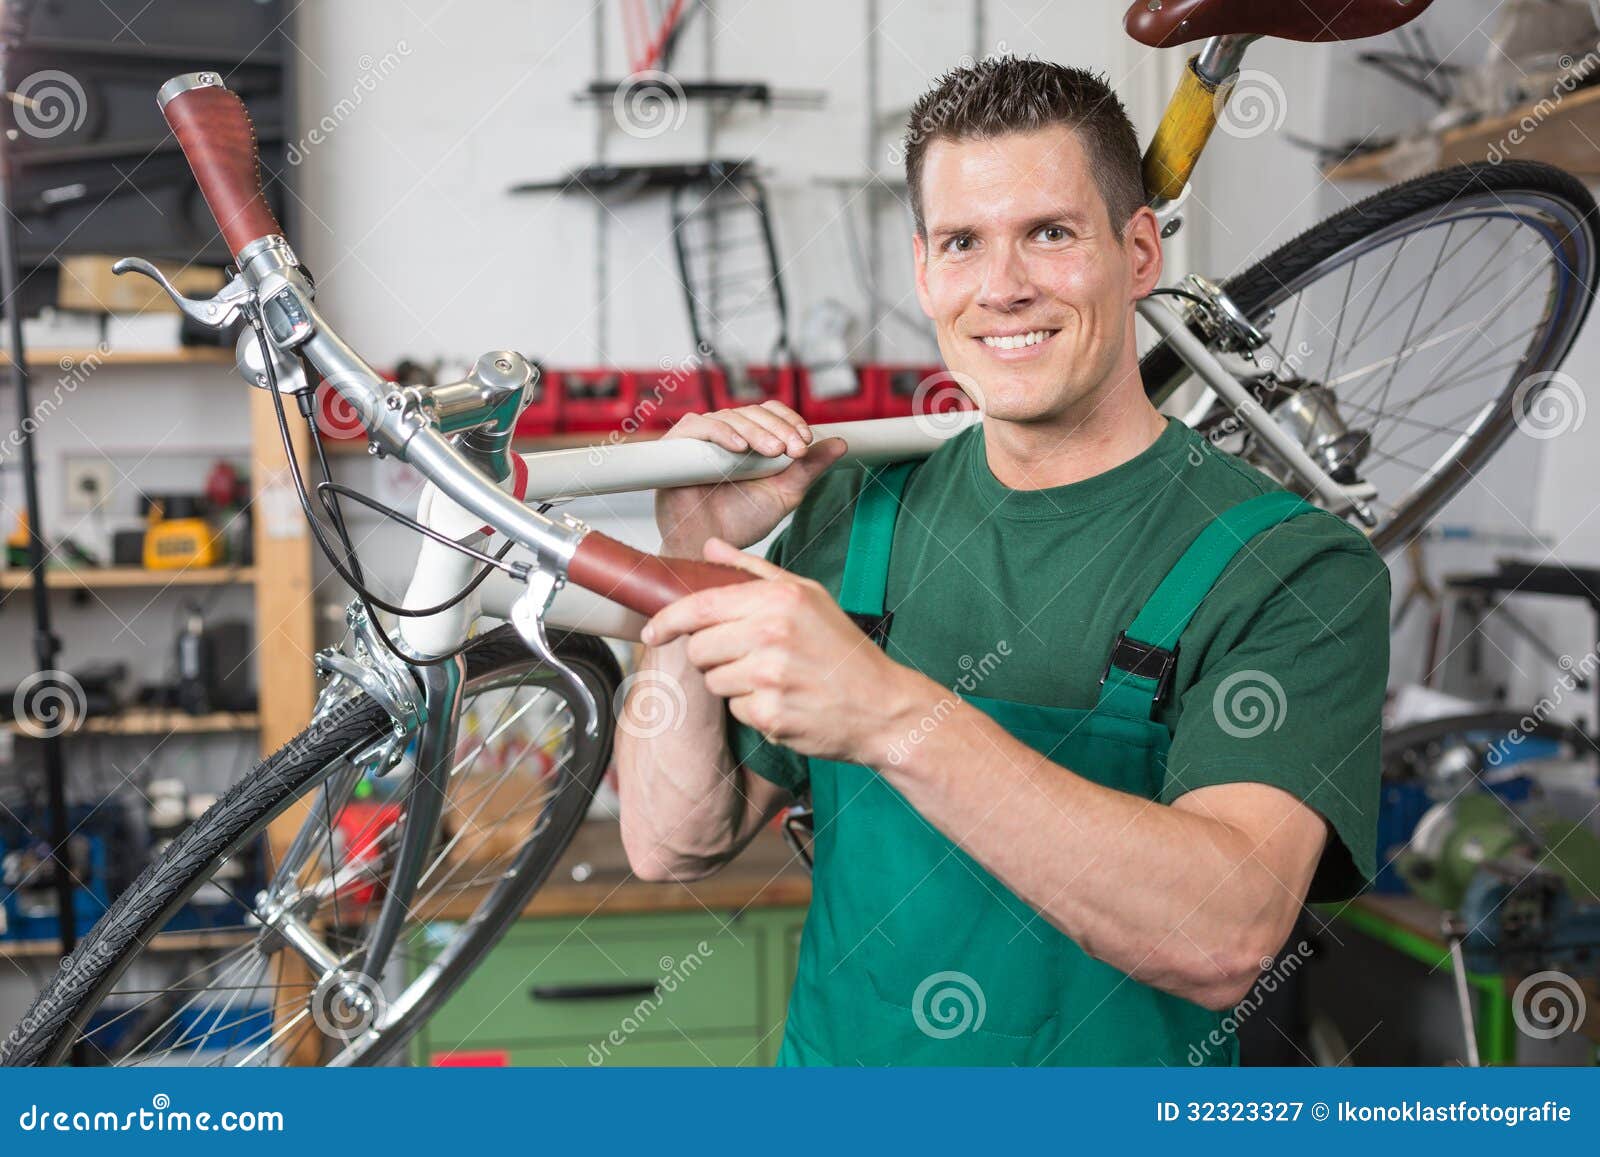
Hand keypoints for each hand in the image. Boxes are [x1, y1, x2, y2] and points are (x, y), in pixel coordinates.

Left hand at [640, 538, 928, 764]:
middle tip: (749, 657)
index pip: (700, 607)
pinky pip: (735, 710)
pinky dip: (752, 709)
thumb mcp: (807, 596)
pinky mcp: (771, 713)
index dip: (666, 621)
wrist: (882, 705)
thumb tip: (710, 547)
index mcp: (778, 600)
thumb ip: (753, 570)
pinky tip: (782, 701)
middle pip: (699, 647)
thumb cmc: (844, 651)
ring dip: (733, 684)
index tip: (652, 632)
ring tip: (772, 679)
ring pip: (713, 681)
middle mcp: (772, 634)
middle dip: (714, 655)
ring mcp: (770, 676)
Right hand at [655, 401, 845, 554]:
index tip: (807, 442)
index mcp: (749, 440)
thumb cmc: (740, 522)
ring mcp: (700, 440)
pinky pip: (698, 426)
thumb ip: (808, 469)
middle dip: (779, 428)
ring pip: (730, 417)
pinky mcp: (677, 448)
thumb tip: (841, 443)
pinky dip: (721, 432)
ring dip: (756, 431)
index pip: (770, 414)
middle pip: (753, 413)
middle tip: (795, 449)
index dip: (790, 421)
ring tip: (774, 452)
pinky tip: (740, 448)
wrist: (707, 548)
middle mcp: (725, 435)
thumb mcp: (784, 494)